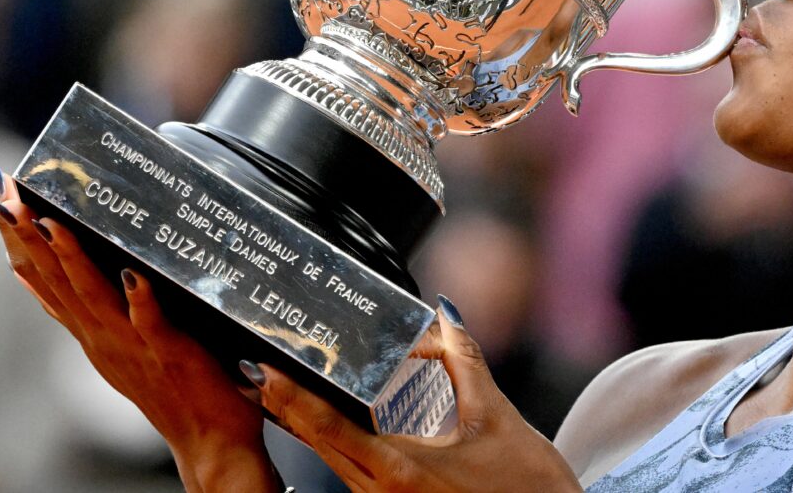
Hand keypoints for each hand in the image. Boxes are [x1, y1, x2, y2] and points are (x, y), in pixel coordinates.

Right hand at [0, 166, 276, 490]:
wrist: (206, 437)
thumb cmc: (171, 387)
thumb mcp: (119, 347)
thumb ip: (90, 315)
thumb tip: (54, 282)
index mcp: (92, 333)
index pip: (47, 282)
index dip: (22, 243)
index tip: (3, 202)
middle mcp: (103, 338)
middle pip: (58, 283)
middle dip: (31, 239)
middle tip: (9, 198)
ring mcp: (133, 345)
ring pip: (94, 297)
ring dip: (72, 260)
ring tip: (54, 224)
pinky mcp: (170, 352)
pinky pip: (151, 323)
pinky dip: (139, 299)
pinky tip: (131, 273)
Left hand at [251, 296, 581, 492]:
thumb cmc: (527, 491)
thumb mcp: (497, 417)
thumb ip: (465, 363)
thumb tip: (446, 317)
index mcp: (400, 472)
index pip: (329, 430)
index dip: (292, 399)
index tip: (265, 371)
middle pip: (322, 448)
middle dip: (294, 410)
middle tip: (269, 373)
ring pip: (339, 466)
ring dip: (319, 432)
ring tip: (297, 395)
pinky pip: (361, 480)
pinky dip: (348, 451)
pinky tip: (347, 433)